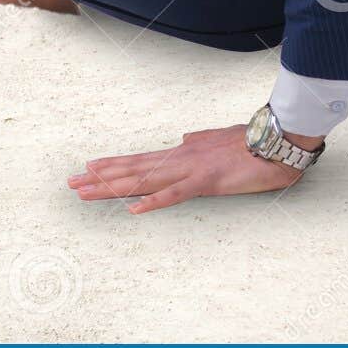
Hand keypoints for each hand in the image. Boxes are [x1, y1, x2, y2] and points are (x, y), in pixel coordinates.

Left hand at [67, 126, 318, 213]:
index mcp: (184, 152)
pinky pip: (176, 195)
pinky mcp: (207, 181)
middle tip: (71, 183)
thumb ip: (199, 140)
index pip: (141, 160)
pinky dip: (153, 202)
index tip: (88, 168)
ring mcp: (191, 169)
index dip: (114, 165)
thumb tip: (182, 138)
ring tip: (86, 192)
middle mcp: (181, 158)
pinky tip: (133, 209)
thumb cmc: (253, 142)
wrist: (277, 141)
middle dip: (101, 178)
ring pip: (145, 180)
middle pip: (134, 170)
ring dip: (113, 187)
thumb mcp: (219, 139)